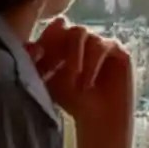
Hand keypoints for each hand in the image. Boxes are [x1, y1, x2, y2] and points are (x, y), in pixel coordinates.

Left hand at [28, 17, 133, 132]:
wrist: (99, 120)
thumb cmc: (72, 100)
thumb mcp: (48, 80)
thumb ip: (37, 62)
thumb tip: (29, 45)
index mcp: (66, 40)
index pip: (54, 29)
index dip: (46, 41)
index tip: (38, 59)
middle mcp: (85, 39)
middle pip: (68, 28)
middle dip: (58, 48)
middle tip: (54, 70)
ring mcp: (102, 43)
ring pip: (82, 34)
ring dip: (74, 57)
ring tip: (73, 83)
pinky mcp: (119, 51)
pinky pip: (101, 46)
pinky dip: (91, 64)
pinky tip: (87, 83)